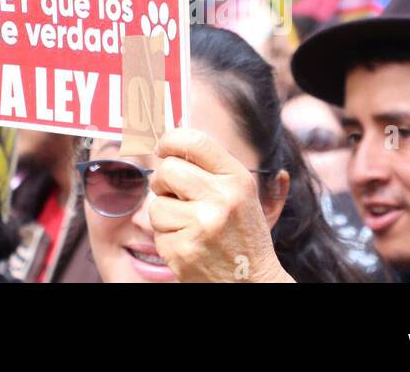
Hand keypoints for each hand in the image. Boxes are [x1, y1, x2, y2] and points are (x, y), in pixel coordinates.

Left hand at [146, 127, 292, 282]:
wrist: (253, 283)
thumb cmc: (242, 232)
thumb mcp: (241, 193)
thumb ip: (211, 163)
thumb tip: (173, 125)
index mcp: (237, 179)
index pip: (194, 140)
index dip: (170, 140)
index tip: (162, 149)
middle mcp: (221, 199)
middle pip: (167, 170)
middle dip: (164, 182)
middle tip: (175, 194)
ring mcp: (202, 226)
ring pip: (156, 204)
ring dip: (165, 215)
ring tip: (188, 226)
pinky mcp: (184, 251)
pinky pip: (157, 232)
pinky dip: (167, 239)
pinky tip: (189, 245)